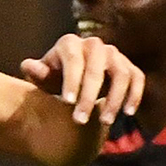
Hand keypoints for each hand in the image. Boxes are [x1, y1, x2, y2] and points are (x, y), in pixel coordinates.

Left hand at [19, 34, 145, 125]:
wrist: (74, 77)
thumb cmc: (54, 77)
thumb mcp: (42, 76)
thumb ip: (36, 72)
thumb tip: (29, 66)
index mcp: (70, 44)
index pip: (73, 60)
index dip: (71, 81)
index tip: (67, 103)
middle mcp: (94, 45)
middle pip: (96, 69)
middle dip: (89, 96)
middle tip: (80, 120)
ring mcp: (114, 54)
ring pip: (121, 74)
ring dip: (115, 99)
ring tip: (105, 122)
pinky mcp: (129, 66)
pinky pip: (137, 78)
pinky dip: (135, 95)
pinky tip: (127, 113)